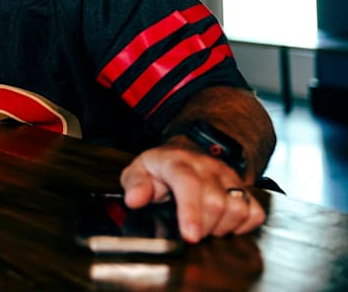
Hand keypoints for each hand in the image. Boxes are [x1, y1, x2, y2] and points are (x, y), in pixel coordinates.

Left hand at [120, 141, 265, 242]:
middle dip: (204, 227)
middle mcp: (208, 167)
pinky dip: (243, 226)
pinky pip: (255, 212)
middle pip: (216, 203)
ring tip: (206, 227)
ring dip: (223, 227)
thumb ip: (134, 184)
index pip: (189, 184)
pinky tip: (225, 225)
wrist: (186, 152)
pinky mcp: (245, 188)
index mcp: (178, 162)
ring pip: (238, 208)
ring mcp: (229, 177)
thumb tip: (134, 200)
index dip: (191, 212)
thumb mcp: (138, 171)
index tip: (190, 237)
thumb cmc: (160, 168)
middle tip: (191, 233)